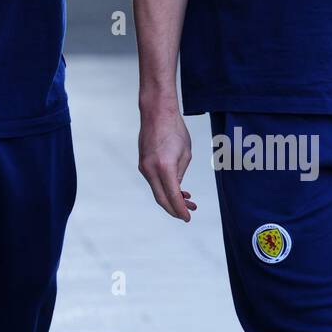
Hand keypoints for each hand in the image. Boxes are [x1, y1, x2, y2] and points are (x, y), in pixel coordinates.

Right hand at [137, 99, 197, 221]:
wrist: (156, 113)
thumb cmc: (175, 130)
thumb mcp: (185, 154)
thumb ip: (180, 174)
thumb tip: (176, 189)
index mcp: (165, 167)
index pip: (173, 196)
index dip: (181, 210)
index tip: (188, 218)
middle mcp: (150, 169)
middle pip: (161, 198)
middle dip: (174, 209)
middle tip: (187, 214)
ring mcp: (144, 167)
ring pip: (157, 190)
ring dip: (170, 198)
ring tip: (187, 199)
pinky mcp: (142, 163)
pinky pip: (153, 181)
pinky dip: (164, 187)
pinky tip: (176, 188)